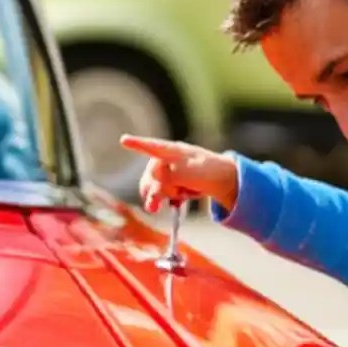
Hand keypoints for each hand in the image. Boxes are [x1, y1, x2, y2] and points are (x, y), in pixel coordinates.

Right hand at [119, 135, 237, 213]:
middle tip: (156, 206)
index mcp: (172, 151)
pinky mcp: (171, 183)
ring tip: (171, 202)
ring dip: (159, 196)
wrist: (224, 180)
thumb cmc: (208, 170)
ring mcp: (168, 171)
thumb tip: (153, 179)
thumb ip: (170, 176)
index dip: (137, 144)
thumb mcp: (190, 173)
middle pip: (150, 175)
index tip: (123, 140)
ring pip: (153, 186)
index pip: (152, 146)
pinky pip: (161, 193)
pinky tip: (177, 202)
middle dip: (153, 190)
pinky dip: (166, 199)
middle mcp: (166, 160)